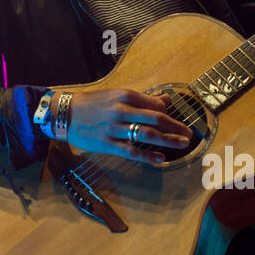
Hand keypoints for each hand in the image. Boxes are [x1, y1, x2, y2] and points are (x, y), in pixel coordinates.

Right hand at [63, 89, 190, 166]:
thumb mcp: (115, 95)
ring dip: (168, 140)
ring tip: (182, 144)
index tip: (176, 121)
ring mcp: (115, 128)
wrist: (65, 114)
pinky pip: (132, 151)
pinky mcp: (107, 144)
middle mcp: (121, 111)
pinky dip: (148, 156)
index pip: (155, 105)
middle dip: (176, 127)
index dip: (169, 113)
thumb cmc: (92, 103)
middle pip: (156, 119)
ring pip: (147, 135)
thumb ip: (142, 98)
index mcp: (124, 96)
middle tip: (189, 133)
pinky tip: (161, 159)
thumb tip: (166, 99)